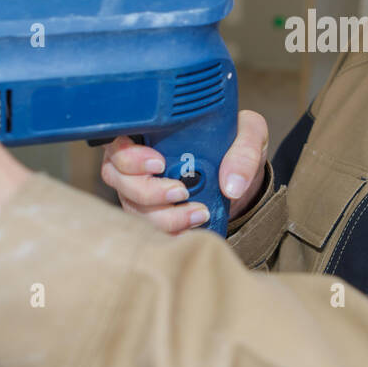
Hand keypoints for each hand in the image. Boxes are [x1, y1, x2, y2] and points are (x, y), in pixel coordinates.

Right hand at [101, 109, 268, 233]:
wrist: (242, 180)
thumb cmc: (236, 147)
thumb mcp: (249, 135)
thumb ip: (244, 151)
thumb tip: (231, 185)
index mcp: (152, 133)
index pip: (120, 142)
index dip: (130, 156)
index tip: (159, 163)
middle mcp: (139, 163)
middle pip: (118, 178)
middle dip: (147, 190)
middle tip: (181, 191)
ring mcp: (141, 192)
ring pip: (133, 208)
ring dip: (164, 216)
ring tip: (199, 212)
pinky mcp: (152, 217)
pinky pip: (149, 230)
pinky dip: (172, 233)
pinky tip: (194, 228)